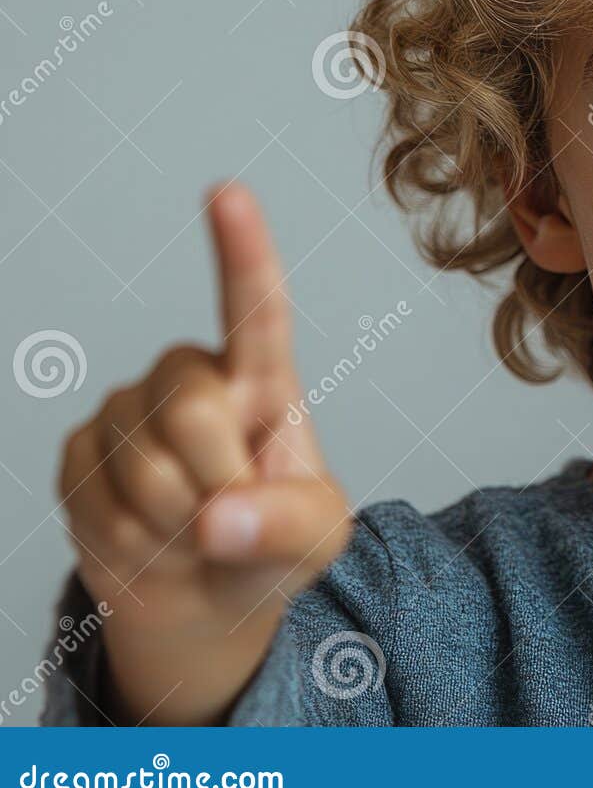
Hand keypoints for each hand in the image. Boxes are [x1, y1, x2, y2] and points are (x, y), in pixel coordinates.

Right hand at [56, 180, 352, 722]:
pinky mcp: (79, 450)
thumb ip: (289, 525)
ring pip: (142, 466)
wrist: (204, 594)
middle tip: (230, 516)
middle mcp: (192, 377)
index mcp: (262, 380)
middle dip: (214, 482)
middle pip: (191, 410)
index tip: (227, 193)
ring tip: (193, 529)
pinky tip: (149, 535)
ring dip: (173, 522)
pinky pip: (96, 498)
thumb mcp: (317, 540)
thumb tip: (221, 517)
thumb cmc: (272, 545)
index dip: (241, 250)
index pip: (255, 309)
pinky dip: (130, 540)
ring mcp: (130, 410)